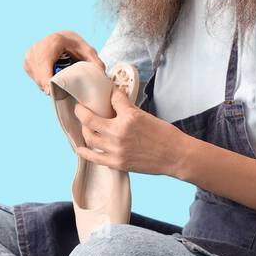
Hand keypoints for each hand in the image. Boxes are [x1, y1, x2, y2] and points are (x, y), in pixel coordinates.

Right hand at [23, 30, 105, 94]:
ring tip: (59, 82)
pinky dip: (42, 80)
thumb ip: (96, 63)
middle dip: (50, 85)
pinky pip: (33, 76)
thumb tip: (101, 76)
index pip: (45, 63)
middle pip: (40, 73)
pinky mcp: (27, 59)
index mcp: (53, 41)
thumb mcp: (88, 52)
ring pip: (36, 77)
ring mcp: (30, 52)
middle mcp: (38, 46)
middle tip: (61, 91)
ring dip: (46, 83)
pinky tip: (52, 76)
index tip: (50, 92)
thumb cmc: (76, 46)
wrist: (63, 38)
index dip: (46, 78)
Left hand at [74, 86, 188, 178]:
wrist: (176, 156)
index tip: (107, 92)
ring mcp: (116, 149)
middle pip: (90, 119)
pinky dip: (84, 151)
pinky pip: (94, 157)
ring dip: (84, 129)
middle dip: (81, 110)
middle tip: (80, 106)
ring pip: (89, 137)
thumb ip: (129, 110)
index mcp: (130, 116)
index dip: (110, 93)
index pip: (112, 99)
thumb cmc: (165, 135)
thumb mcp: (147, 116)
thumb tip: (116, 103)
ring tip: (84, 125)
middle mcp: (119, 132)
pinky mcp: (117, 163)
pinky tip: (79, 147)